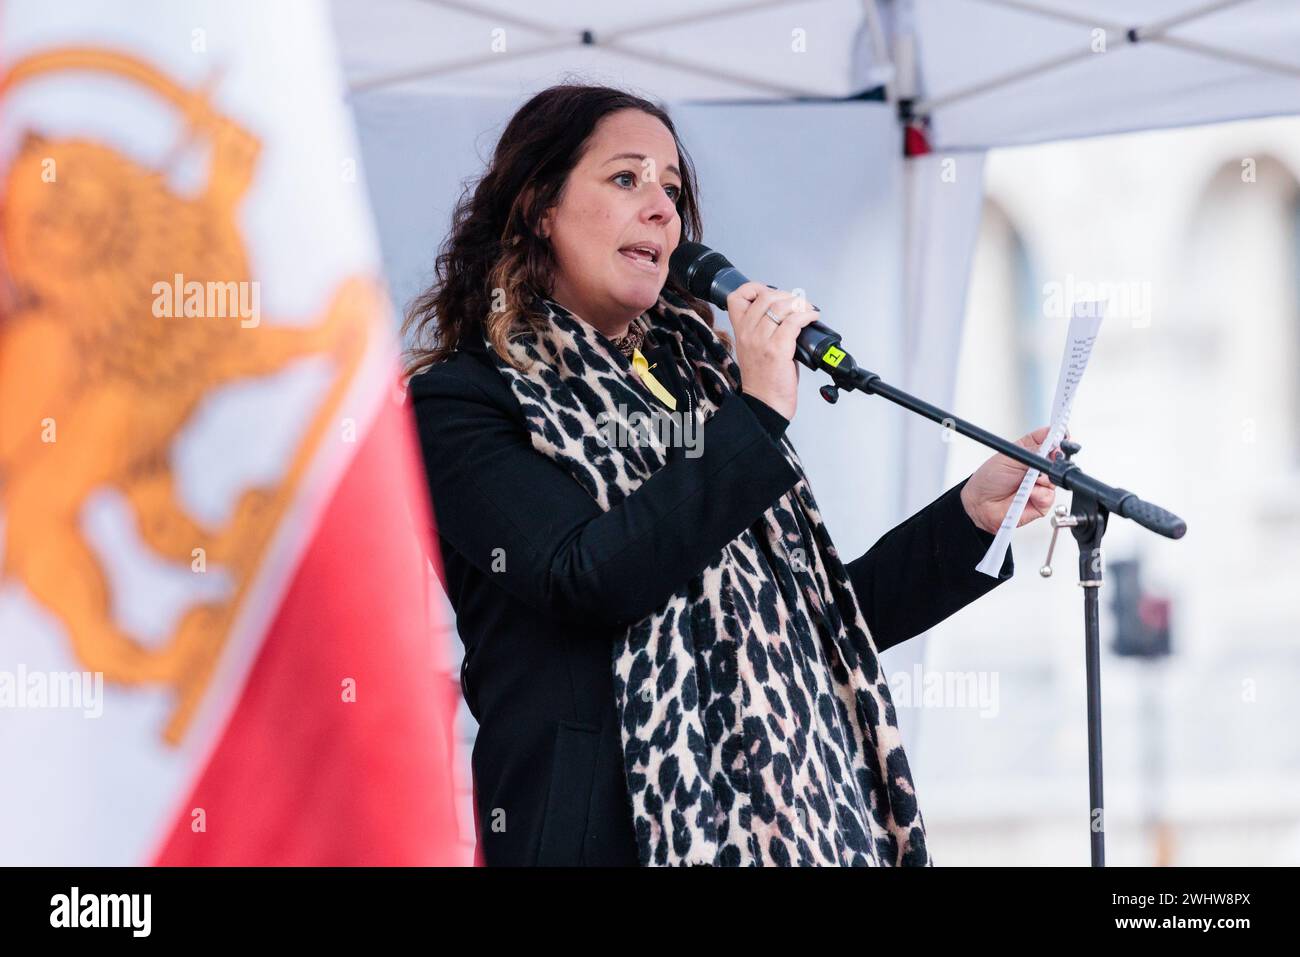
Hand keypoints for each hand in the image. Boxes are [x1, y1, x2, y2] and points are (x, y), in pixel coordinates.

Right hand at [727, 282, 821, 421]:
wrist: (765, 403)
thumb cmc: (763, 380)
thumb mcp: (754, 349)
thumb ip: (763, 329)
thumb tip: (787, 313)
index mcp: (740, 332)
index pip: (737, 297)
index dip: (755, 288)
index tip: (771, 293)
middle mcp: (748, 333)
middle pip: (765, 296)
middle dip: (786, 295)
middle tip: (796, 304)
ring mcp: (762, 341)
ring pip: (780, 306)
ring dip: (799, 304)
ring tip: (807, 310)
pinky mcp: (778, 350)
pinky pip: (794, 322)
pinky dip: (807, 315)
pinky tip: (812, 318)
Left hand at [960, 425, 1065, 535]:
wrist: (980, 504)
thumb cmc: (989, 479)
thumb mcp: (1009, 458)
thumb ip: (1034, 450)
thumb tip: (1054, 444)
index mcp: (1030, 451)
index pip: (1051, 439)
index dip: (1057, 437)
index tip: (1059, 438)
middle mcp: (1038, 467)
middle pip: (1059, 459)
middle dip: (1052, 460)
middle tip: (1038, 463)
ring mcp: (1041, 484)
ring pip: (1056, 478)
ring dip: (1041, 479)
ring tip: (1026, 481)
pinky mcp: (1042, 501)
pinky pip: (1050, 496)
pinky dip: (1039, 493)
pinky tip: (1028, 493)